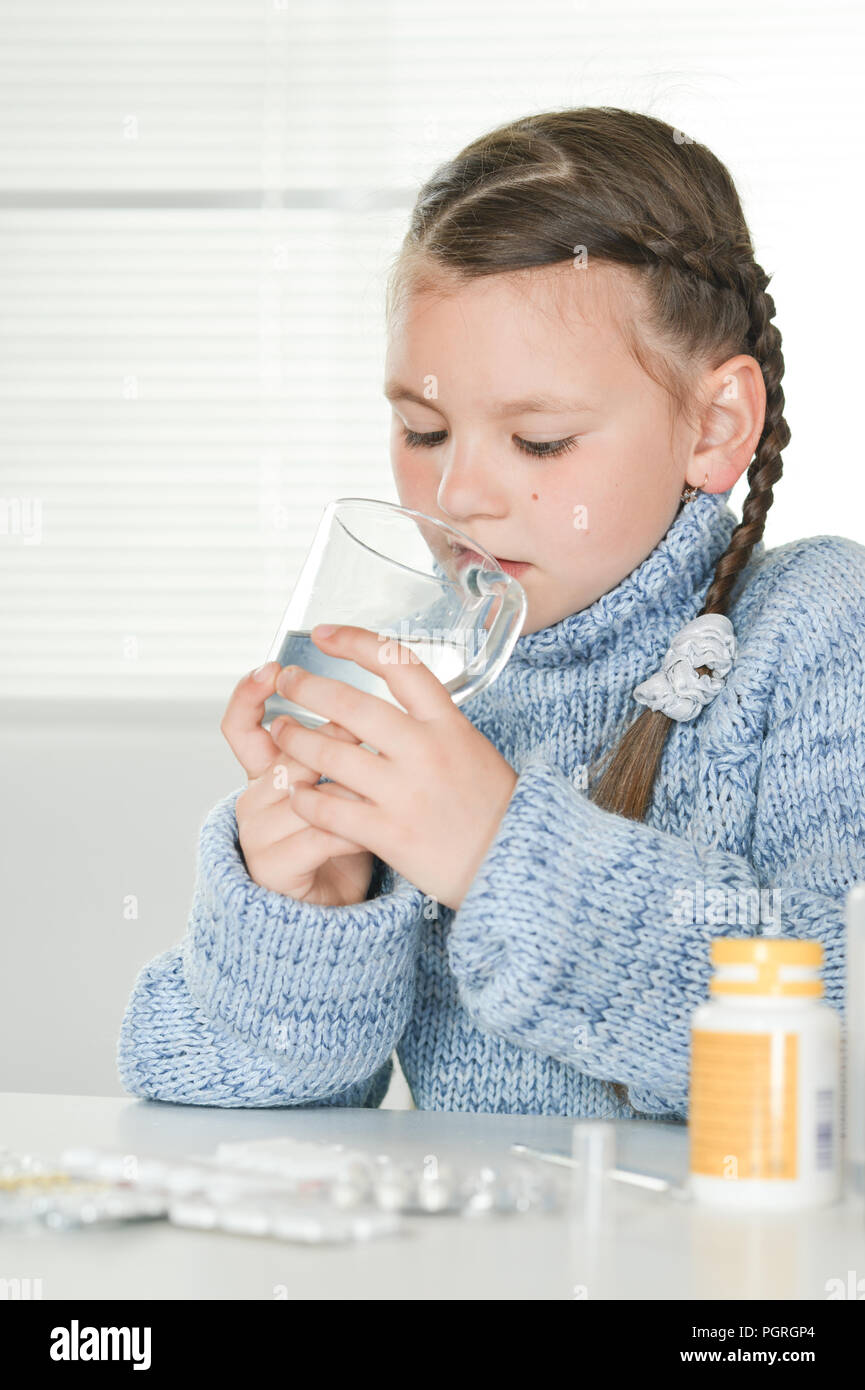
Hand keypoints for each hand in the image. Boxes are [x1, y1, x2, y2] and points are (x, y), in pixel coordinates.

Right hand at [219, 662, 374, 903]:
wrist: (340, 910)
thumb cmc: (348, 840)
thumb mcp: (345, 785)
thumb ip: (341, 745)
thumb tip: (362, 700)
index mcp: (266, 772)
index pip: (240, 725)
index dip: (249, 694)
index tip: (273, 668)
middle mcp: (253, 798)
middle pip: (285, 751)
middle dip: (331, 740)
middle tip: (367, 737)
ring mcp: (257, 833)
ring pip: (304, 790)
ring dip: (350, 787)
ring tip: (381, 789)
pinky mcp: (271, 866)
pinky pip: (317, 832)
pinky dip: (352, 828)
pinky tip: (372, 828)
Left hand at [268, 625, 518, 909]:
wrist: (517, 864)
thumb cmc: (494, 807)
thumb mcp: (473, 749)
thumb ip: (433, 725)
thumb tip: (396, 700)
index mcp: (449, 724)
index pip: (398, 664)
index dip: (355, 642)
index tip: (325, 633)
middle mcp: (425, 751)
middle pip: (351, 705)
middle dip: (308, 688)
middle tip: (288, 680)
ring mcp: (405, 793)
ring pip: (331, 755)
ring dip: (295, 740)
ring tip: (280, 732)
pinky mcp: (389, 834)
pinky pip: (330, 810)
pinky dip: (305, 799)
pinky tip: (295, 793)